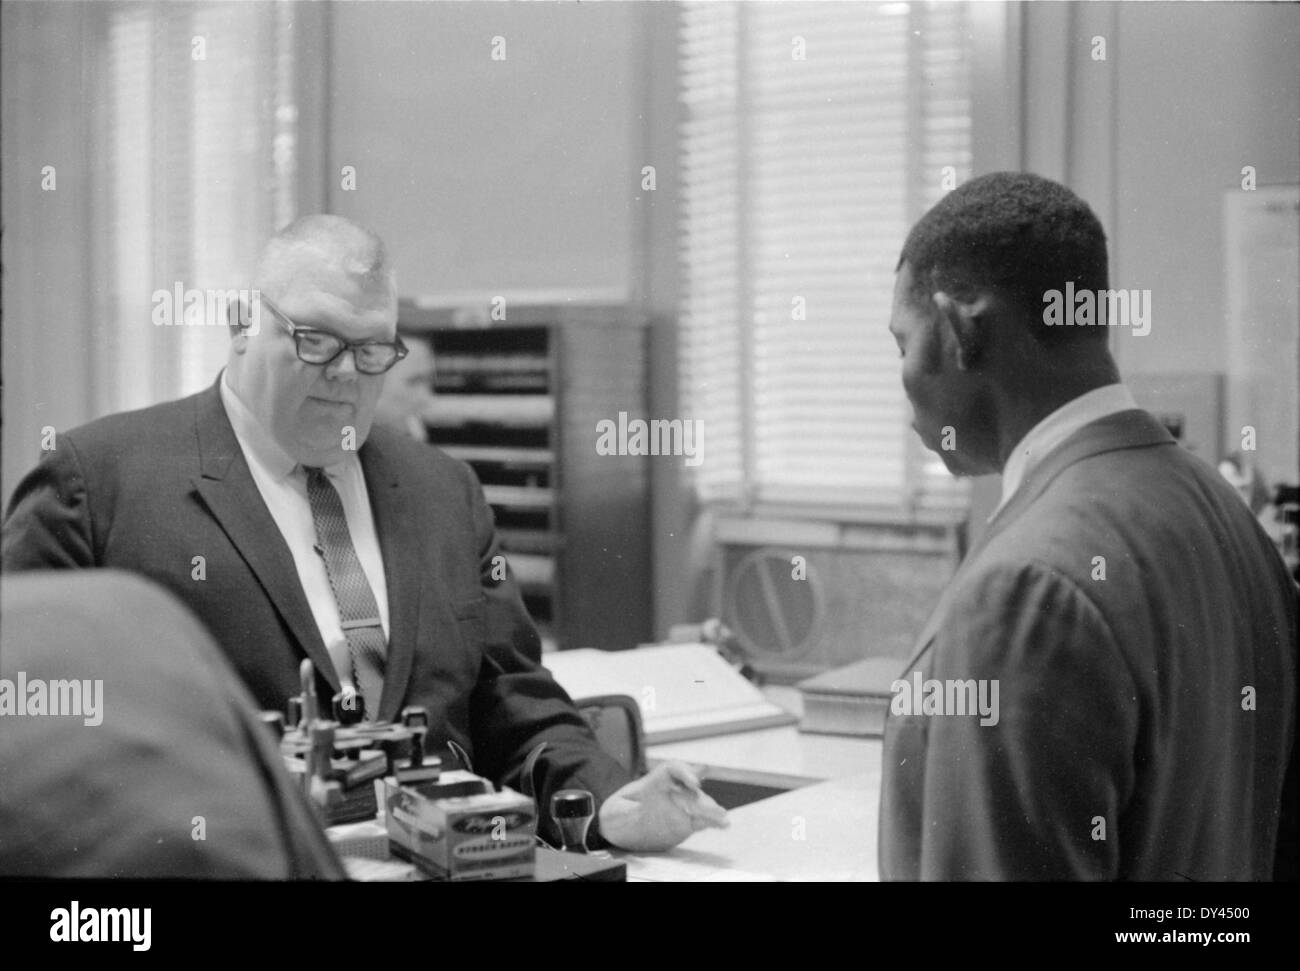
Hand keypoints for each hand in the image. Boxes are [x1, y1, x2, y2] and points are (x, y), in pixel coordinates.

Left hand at [598, 761, 728, 851]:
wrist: (619, 828)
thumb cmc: (615, 815)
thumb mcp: (614, 811)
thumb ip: (623, 811)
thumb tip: (633, 811)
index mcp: (652, 783)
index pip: (671, 770)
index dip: (686, 772)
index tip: (695, 781)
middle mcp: (670, 792)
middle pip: (689, 790)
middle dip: (701, 798)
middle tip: (712, 808)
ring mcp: (679, 808)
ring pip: (698, 805)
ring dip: (711, 810)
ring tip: (723, 819)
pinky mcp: (685, 823)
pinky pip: (701, 821)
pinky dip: (713, 822)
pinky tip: (724, 824)